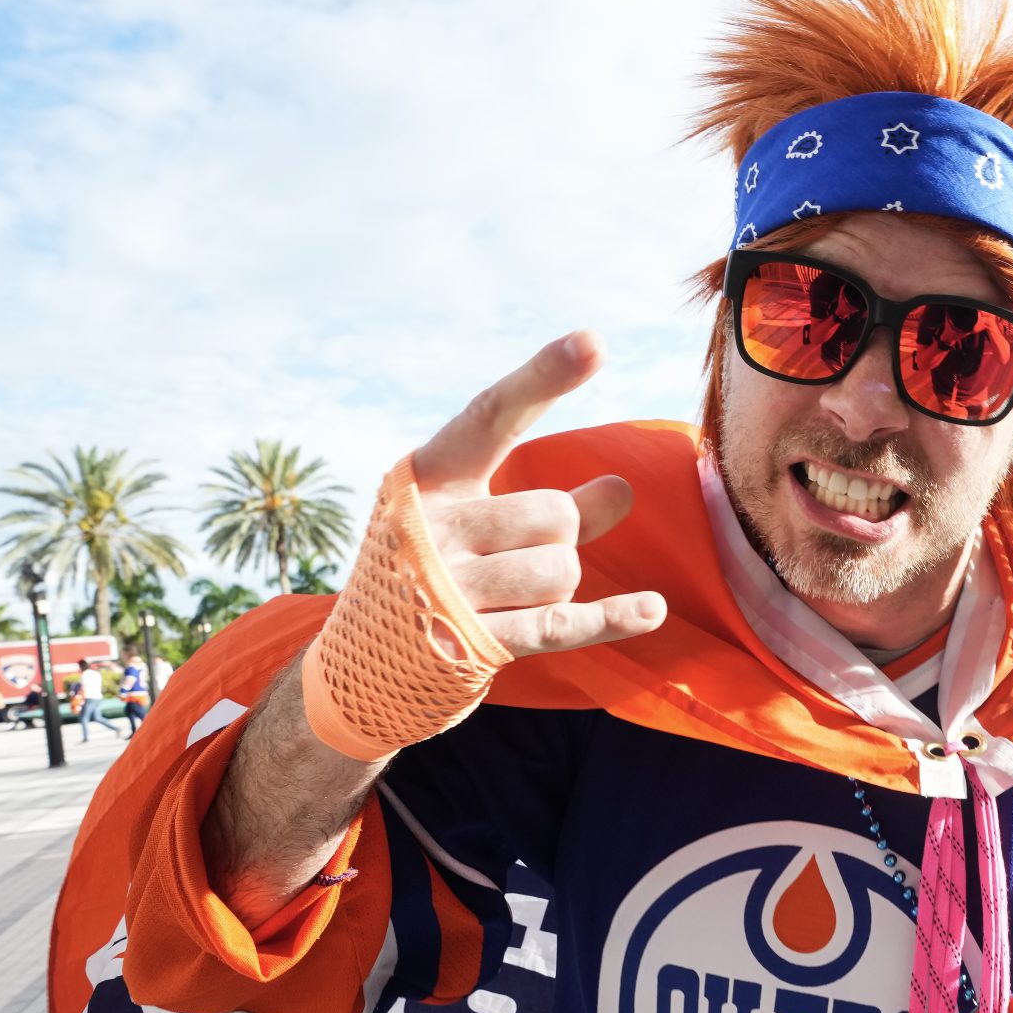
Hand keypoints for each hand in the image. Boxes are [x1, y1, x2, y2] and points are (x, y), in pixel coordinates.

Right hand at [410, 332, 666, 655]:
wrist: (359, 671)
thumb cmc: (434, 575)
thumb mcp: (480, 525)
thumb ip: (553, 506)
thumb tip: (622, 489)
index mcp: (426, 478)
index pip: (492, 416)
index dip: (544, 378)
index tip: (594, 341)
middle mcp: (427, 527)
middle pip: (553, 514)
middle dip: (560, 537)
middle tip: (519, 558)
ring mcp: (445, 589)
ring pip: (561, 569)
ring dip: (560, 585)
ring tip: (514, 598)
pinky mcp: (469, 646)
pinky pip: (562, 624)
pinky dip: (612, 617)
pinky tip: (653, 609)